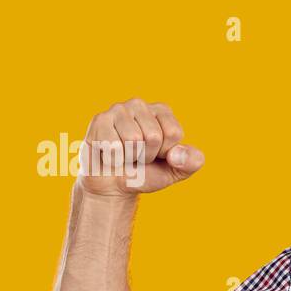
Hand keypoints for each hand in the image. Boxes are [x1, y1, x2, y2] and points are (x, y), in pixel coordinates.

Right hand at [78, 99, 204, 196]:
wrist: (113, 186)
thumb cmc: (146, 173)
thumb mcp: (176, 171)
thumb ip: (191, 162)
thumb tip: (177, 154)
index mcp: (162, 111)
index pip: (173, 133)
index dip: (166, 153)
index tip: (157, 155)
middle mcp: (139, 104)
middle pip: (153, 136)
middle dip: (146, 155)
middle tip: (137, 156)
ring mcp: (118, 110)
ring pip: (133, 139)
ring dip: (129, 157)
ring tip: (124, 155)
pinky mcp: (99, 120)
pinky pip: (114, 145)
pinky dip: (114, 159)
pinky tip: (109, 154)